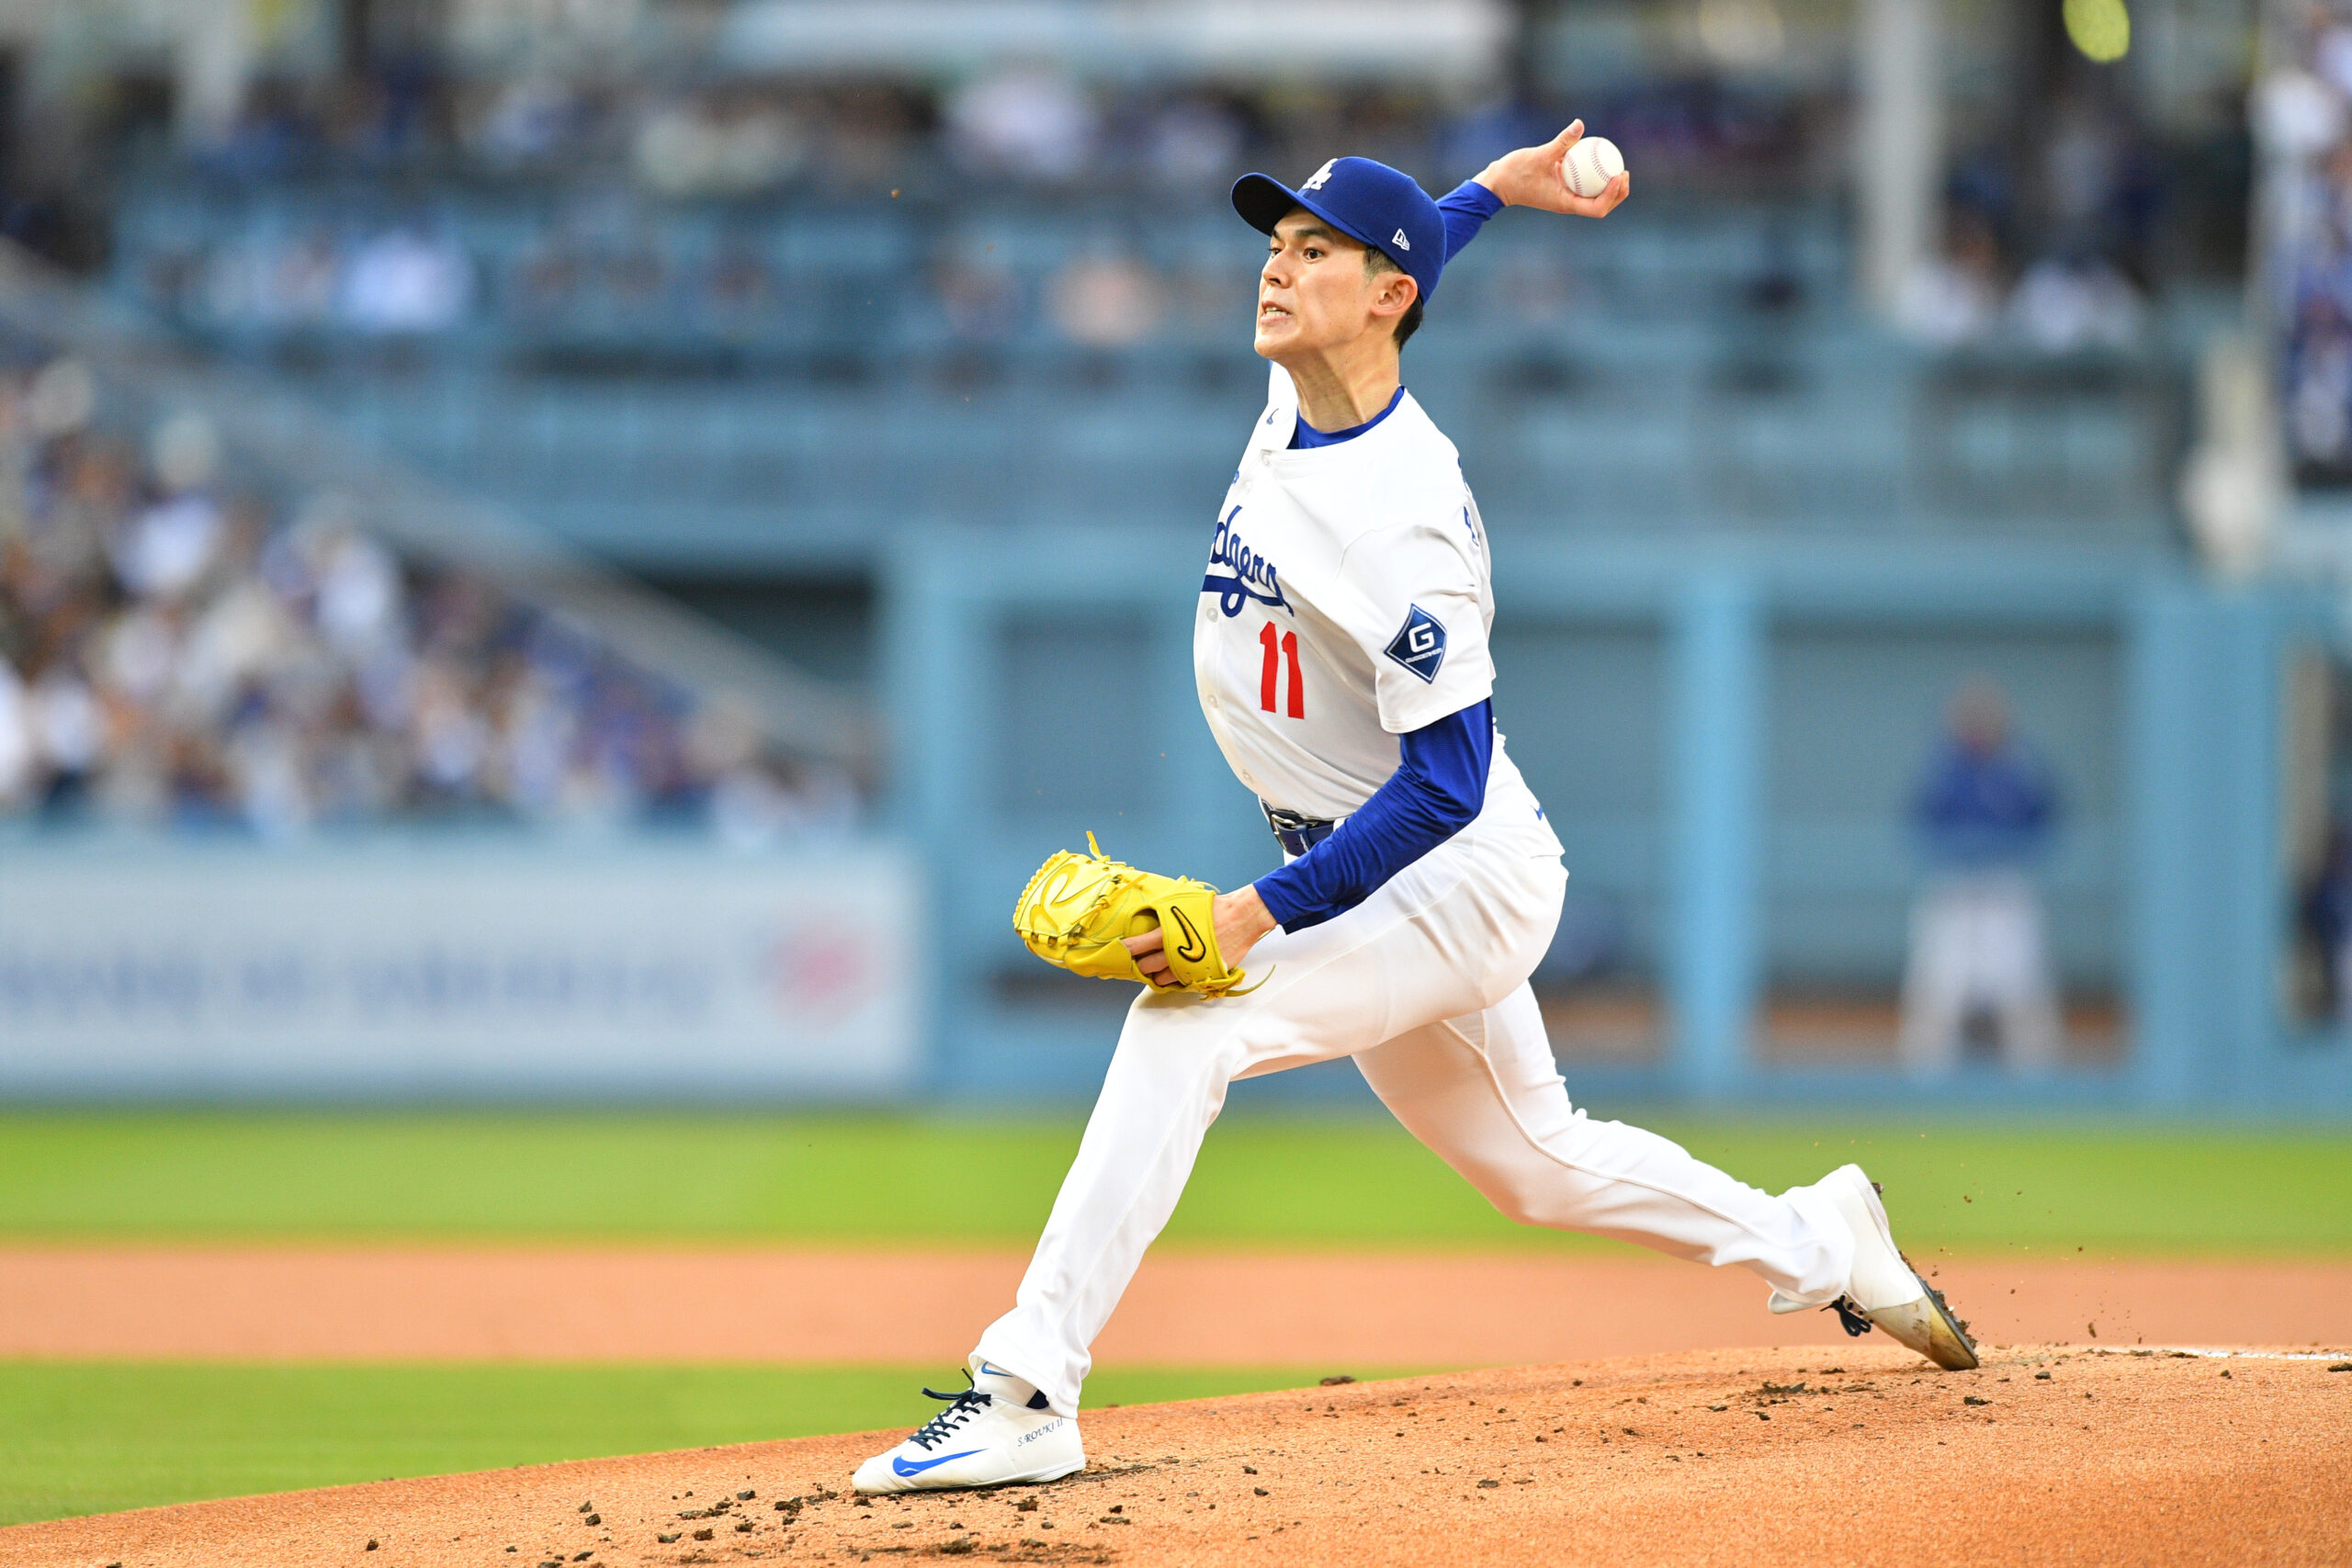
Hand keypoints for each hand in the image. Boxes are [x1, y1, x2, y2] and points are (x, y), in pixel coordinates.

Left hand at [1123, 885, 1278, 989]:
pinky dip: (1176, 979)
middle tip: (1139, 960)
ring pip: (1162, 980)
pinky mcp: (1202, 975)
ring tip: (1158, 966)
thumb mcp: (1181, 904)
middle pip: (1146, 967)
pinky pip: (1182, 983)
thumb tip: (1146, 920)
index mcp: (1168, 934)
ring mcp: (1189, 967)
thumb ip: (1162, 915)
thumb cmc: (1212, 908)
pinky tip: (1176, 970)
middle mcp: (1176, 954)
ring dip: (1157, 974)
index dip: (1125, 950)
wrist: (1242, 917)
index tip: (1117, 952)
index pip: (1137, 946)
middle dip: (1140, 964)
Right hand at [1474, 120, 1629, 218]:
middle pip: (1602, 207)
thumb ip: (1562, 141)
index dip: (1612, 195)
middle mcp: (1568, 204)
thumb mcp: (1540, 155)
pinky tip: (1600, 160)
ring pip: (1595, 198)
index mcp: (1565, 203)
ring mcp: (1566, 199)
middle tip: (1625, 172)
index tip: (1618, 176)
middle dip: (1618, 194)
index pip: (1596, 208)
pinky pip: (1585, 186)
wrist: (1498, 184)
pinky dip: (1595, 177)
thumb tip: (1580, 124)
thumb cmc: (1515, 173)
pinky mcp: (1562, 190)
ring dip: (1610, 188)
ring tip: (1619, 168)